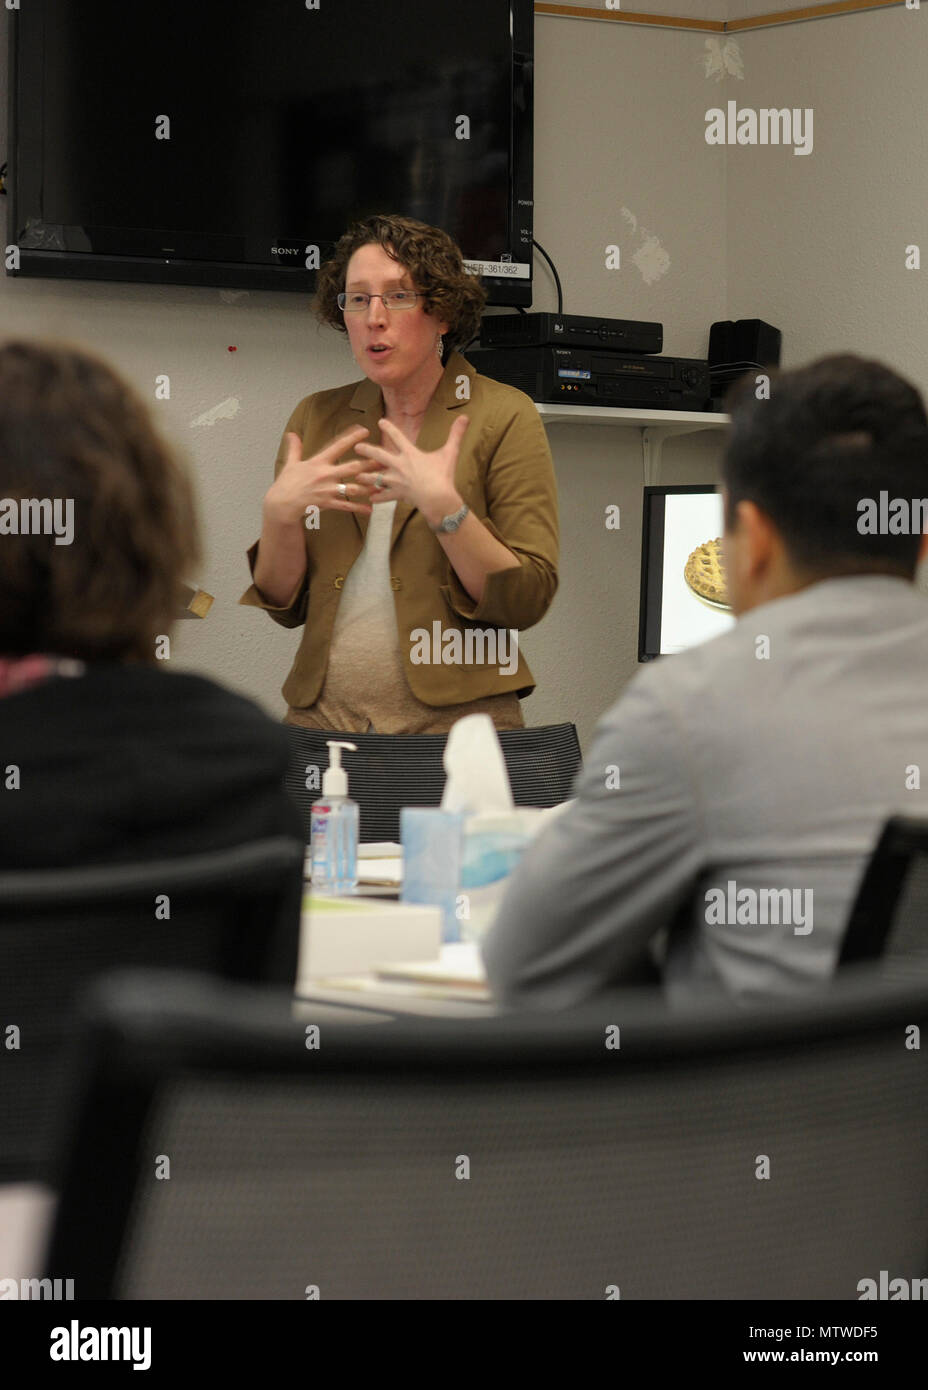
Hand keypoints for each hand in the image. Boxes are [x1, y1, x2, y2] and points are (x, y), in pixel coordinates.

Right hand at [264, 427, 375, 522]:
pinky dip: (359, 508)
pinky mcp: (328, 504)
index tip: (365, 431)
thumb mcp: (290, 464)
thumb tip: (292, 434)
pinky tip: (370, 509)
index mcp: (318, 462)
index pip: (338, 446)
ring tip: (382, 484)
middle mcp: (325, 475)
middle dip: (369, 464)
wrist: (282, 504)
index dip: (352, 438)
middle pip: (352, 467)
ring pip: (354, 488)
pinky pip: (347, 506)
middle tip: (384, 460)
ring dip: (369, 486)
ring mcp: (328, 490)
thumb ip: (295, 449)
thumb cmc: (286, 484)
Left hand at [354, 416, 469, 521]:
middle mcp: (399, 466)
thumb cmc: (443, 476)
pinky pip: (385, 496)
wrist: (438, 498)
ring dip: (366, 476)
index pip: (397, 436)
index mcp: (410, 454)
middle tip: (357, 447)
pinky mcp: (398, 495)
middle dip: (367, 450)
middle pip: (379, 455)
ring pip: (376, 478)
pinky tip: (371, 498)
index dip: (388, 427)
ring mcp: (397, 481)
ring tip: (357, 475)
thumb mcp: (450, 453)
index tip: (380, 421)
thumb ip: (456, 435)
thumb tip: (465, 417)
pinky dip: (378, 498)